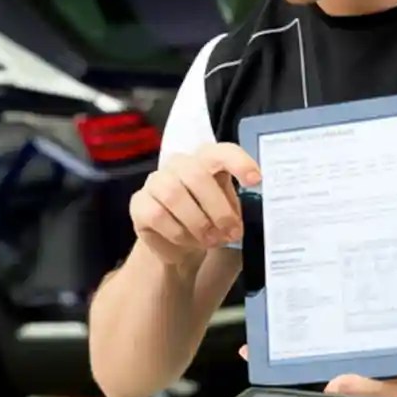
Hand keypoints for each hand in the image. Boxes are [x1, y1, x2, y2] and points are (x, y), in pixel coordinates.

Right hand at [130, 143, 260, 265]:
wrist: (175, 245)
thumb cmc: (206, 220)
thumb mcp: (226, 214)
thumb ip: (235, 212)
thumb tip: (241, 223)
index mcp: (206, 161)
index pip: (221, 151)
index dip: (238, 162)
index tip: (256, 181)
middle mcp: (179, 164)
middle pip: (196, 174)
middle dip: (217, 207)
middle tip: (231, 233)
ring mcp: (156, 181)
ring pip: (175, 194)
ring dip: (198, 223)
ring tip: (211, 241)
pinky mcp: (139, 203)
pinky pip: (158, 215)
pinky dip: (178, 233)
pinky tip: (187, 242)